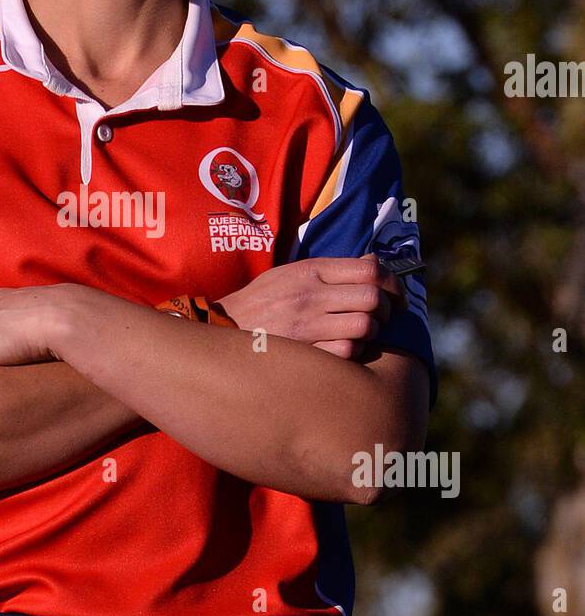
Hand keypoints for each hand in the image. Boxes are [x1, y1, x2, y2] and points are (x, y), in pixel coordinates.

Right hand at [216, 253, 407, 359]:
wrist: (221, 328)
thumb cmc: (260, 302)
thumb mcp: (290, 274)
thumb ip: (330, 269)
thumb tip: (372, 262)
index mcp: (309, 271)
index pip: (369, 270)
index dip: (391, 283)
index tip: (393, 294)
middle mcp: (309, 295)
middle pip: (373, 299)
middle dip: (386, 310)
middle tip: (381, 317)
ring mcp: (306, 326)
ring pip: (364, 327)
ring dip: (370, 333)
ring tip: (360, 333)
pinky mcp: (303, 353)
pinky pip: (347, 353)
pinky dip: (352, 352)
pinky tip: (343, 349)